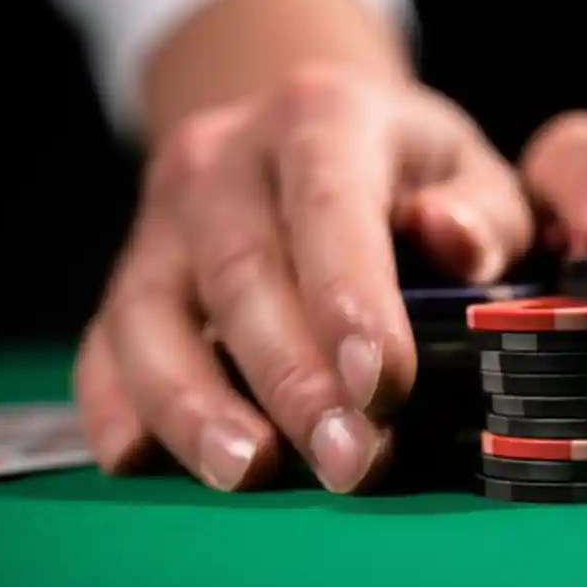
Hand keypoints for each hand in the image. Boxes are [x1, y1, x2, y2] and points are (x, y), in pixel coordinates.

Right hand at [73, 64, 533, 491]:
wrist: (307, 128)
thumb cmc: (407, 168)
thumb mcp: (467, 167)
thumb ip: (483, 211)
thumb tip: (458, 244)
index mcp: (321, 113)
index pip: (330, 205)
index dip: (351, 299)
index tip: (383, 389)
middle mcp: (225, 154)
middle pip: (240, 270)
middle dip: (293, 378)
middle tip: (348, 462)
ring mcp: (162, 212)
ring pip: (150, 310)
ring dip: (193, 402)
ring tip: (247, 472)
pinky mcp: (128, 267)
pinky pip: (103, 339)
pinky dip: (115, 403)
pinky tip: (138, 460)